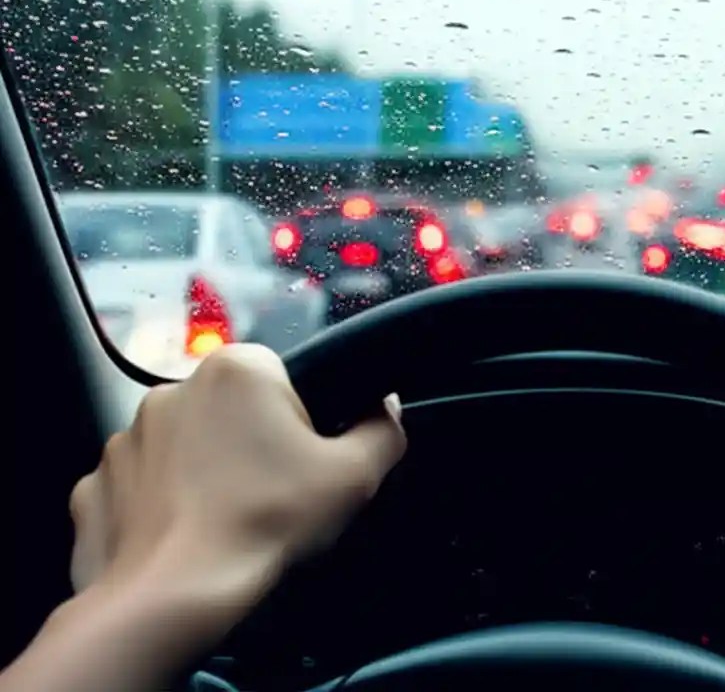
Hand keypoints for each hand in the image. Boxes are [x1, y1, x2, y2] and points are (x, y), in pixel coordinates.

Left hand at [68, 343, 405, 617]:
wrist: (174, 596)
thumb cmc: (266, 523)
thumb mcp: (355, 477)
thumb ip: (383, 431)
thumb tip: (385, 411)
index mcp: (238, 369)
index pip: (285, 378)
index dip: (305, 423)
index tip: (307, 465)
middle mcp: (172, 390)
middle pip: (232, 412)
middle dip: (252, 447)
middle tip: (274, 497)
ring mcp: (125, 438)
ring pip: (184, 449)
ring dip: (206, 475)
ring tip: (230, 522)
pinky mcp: (96, 486)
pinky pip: (142, 489)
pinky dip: (164, 509)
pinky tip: (189, 538)